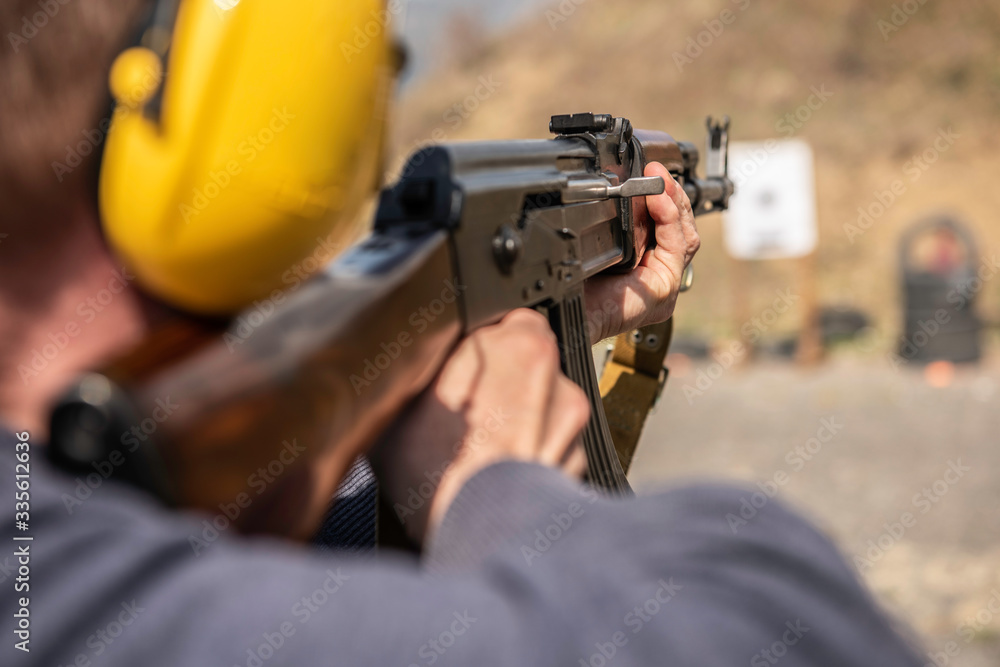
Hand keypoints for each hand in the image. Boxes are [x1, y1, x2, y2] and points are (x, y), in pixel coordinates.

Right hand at [373, 309, 588, 544]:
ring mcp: (573, 425)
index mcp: (521, 346)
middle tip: (462, 411)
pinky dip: (531, 452)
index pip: (511, 319)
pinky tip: (496, 471)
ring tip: (477, 448)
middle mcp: (558, 379)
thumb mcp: (401, 401)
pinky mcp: (578, 462)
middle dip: (501, 380)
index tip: (459, 364)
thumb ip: (422, 364)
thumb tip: (413, 354)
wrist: (476, 538)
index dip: (482, 343)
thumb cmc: (436, 471)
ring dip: (517, 418)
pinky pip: (550, 443)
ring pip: (541, 405)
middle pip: (527, 364)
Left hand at [584, 162, 699, 342]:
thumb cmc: (571, 284)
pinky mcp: (665, 288)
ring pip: (684, 235)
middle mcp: (656, 275)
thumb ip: (611, 220)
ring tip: (658, 177)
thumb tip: (618, 185)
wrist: (564, 311)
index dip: (663, 197)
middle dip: (672, 194)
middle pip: (680, 228)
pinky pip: (677, 246)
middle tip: (655, 169)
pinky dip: (669, 217)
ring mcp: (664, 283)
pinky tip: (657, 197)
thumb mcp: (594, 242)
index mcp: (641, 266)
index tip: (649, 171)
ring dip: (674, 201)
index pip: (665, 226)